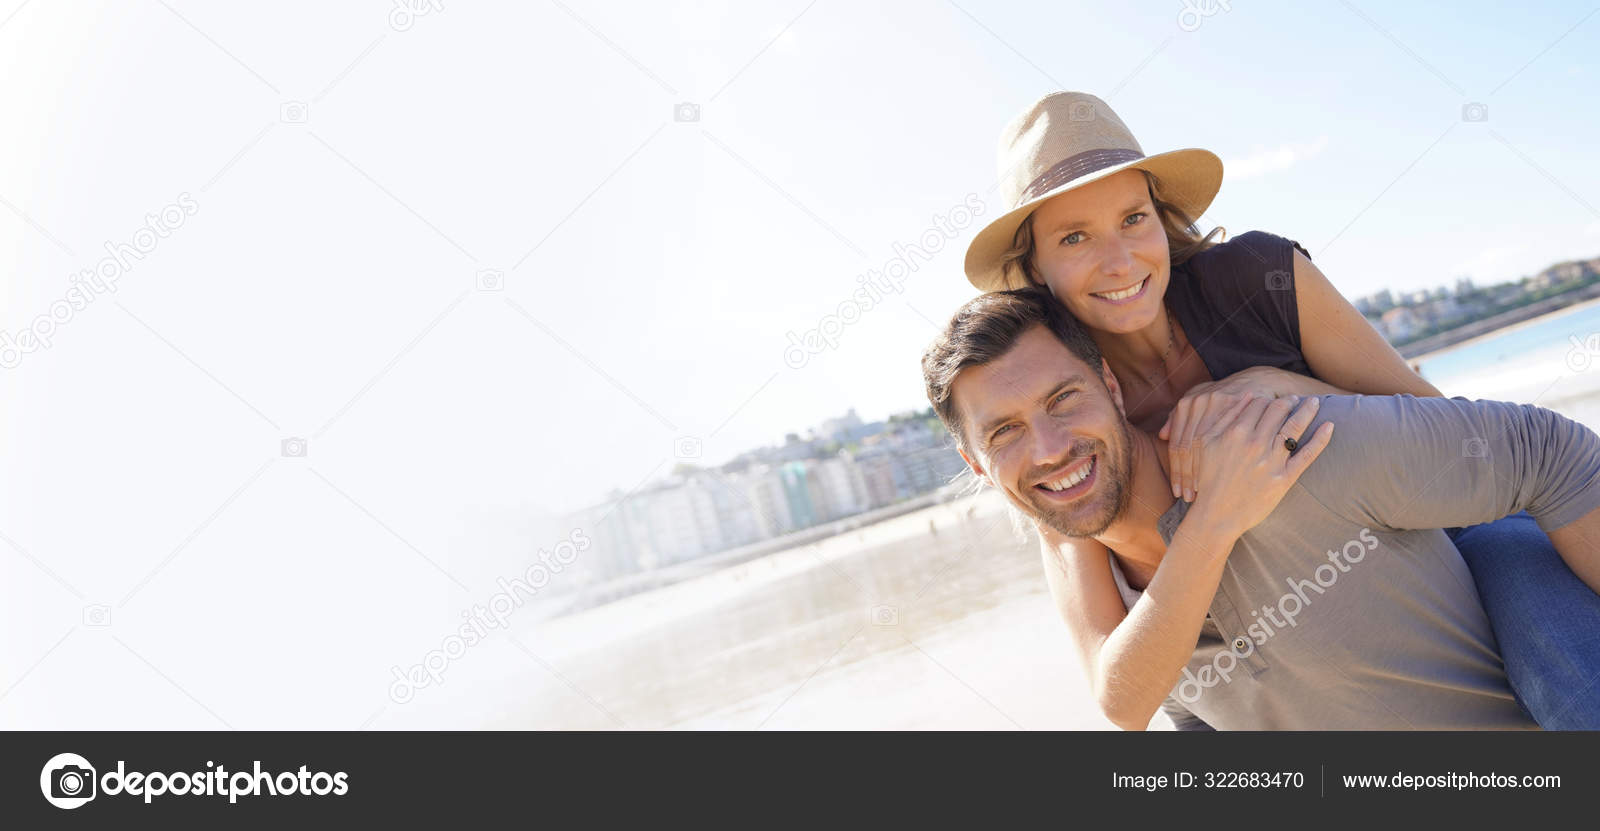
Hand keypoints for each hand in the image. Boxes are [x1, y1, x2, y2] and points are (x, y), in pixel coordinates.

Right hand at [1181, 395, 1333, 539]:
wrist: (1216, 515)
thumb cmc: (1208, 478)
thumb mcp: (1205, 443)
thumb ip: (1225, 418)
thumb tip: (1246, 395)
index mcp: (1235, 432)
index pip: (1258, 403)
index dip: (1267, 399)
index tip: (1273, 399)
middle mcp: (1255, 443)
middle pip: (1278, 410)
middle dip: (1289, 401)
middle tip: (1296, 399)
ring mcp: (1271, 461)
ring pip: (1295, 426)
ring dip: (1307, 410)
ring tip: (1314, 403)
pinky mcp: (1284, 478)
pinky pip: (1307, 454)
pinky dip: (1320, 438)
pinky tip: (1329, 426)